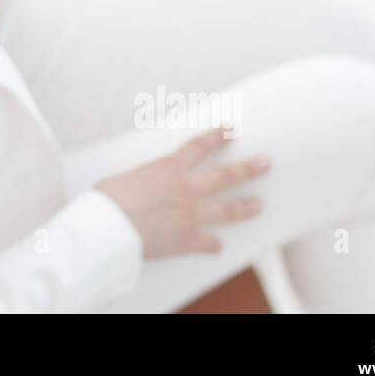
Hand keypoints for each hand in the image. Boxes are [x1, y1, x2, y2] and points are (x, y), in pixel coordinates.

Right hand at [94, 126, 270, 259]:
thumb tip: (137, 186)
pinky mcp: (186, 241)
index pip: (199, 146)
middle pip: (224, 176)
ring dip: (244, 208)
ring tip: (259, 206)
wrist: (110, 228)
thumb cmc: (107, 199)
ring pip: (225, 210)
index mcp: (168, 168)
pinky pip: (207, 243)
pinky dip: (213, 245)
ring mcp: (189, 216)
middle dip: (247, 169)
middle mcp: (185, 189)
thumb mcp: (125, 178)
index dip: (217, 136)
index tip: (232, 129)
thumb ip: (141, 180)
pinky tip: (219, 247)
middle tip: (267, 163)